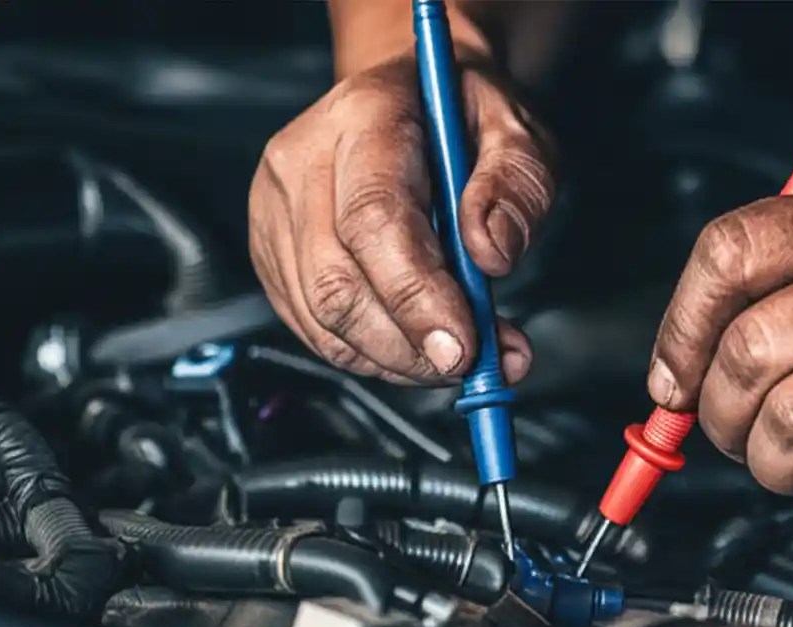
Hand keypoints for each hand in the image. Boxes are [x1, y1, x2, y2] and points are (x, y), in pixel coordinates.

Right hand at [249, 52, 553, 384]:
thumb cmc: (466, 116)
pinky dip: (373, 356)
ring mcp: (276, 208)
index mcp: (363, 117)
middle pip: (336, 282)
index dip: (418, 297)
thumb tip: (492, 253)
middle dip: (410, 345)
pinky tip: (420, 347)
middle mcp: (302, 160)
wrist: (419, 98)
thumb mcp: (520, 131)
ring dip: (397, 359)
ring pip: (321, 316)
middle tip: (476, 362)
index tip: (465, 347)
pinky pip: (315, 328)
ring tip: (460, 355)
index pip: (374, 220)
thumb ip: (516, 186)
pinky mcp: (272, 251)